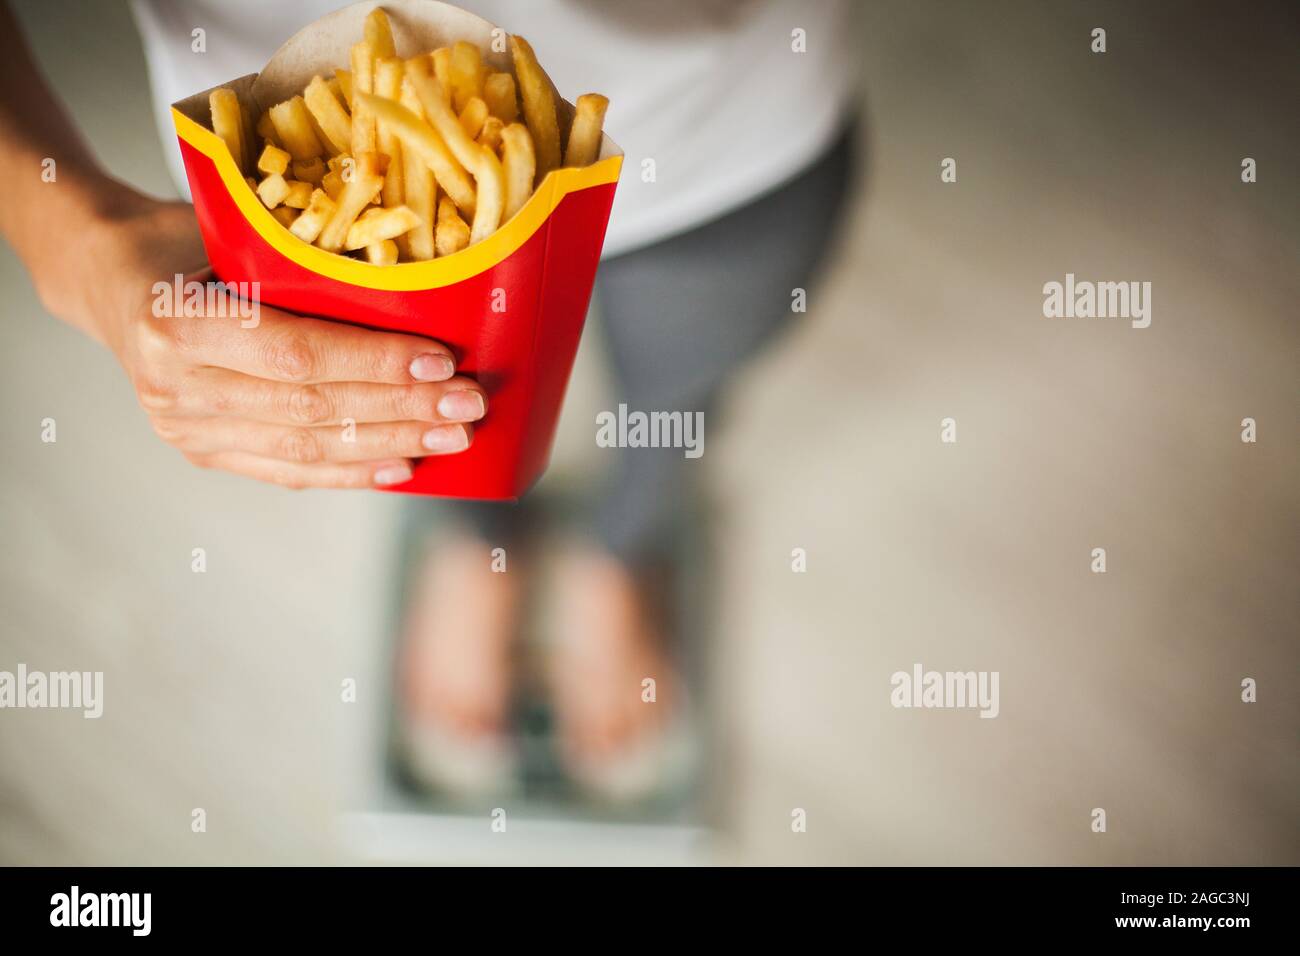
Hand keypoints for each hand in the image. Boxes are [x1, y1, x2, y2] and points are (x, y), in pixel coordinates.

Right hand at [64, 199, 485, 488]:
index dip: (374, 362)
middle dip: (401, 408)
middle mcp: (173, 385)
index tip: (442, 360)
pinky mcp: (203, 453)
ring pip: (307, 447)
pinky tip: (402, 467)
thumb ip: (302, 264)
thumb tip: (423, 279)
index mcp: (175, 320)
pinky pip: (289, 471)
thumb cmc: (188, 240)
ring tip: (452, 435)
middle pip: (311, 407)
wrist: (111, 277)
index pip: (296, 352)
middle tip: (470, 403)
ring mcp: (185, 428)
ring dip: (390, 444)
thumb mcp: (233, 230)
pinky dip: (351, 471)